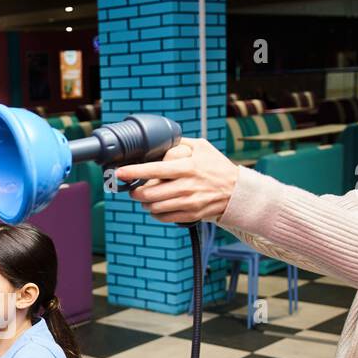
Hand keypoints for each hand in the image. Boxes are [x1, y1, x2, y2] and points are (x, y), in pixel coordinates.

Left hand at [114, 137, 240, 223]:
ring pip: (153, 207)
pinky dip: (156, 212)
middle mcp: (186, 186)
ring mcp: (188, 203)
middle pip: (148, 194)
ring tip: (146, 197)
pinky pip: (163, 217)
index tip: (119, 173)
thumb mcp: (202, 147)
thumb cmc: (217, 167)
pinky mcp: (190, 215)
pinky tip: (158, 206)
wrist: (237, 191)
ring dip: (145, 203)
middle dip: (135, 192)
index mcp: (187, 167)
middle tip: (133, 188)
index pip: (153, 170)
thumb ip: (180, 143)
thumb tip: (160, 140)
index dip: (133, 172)